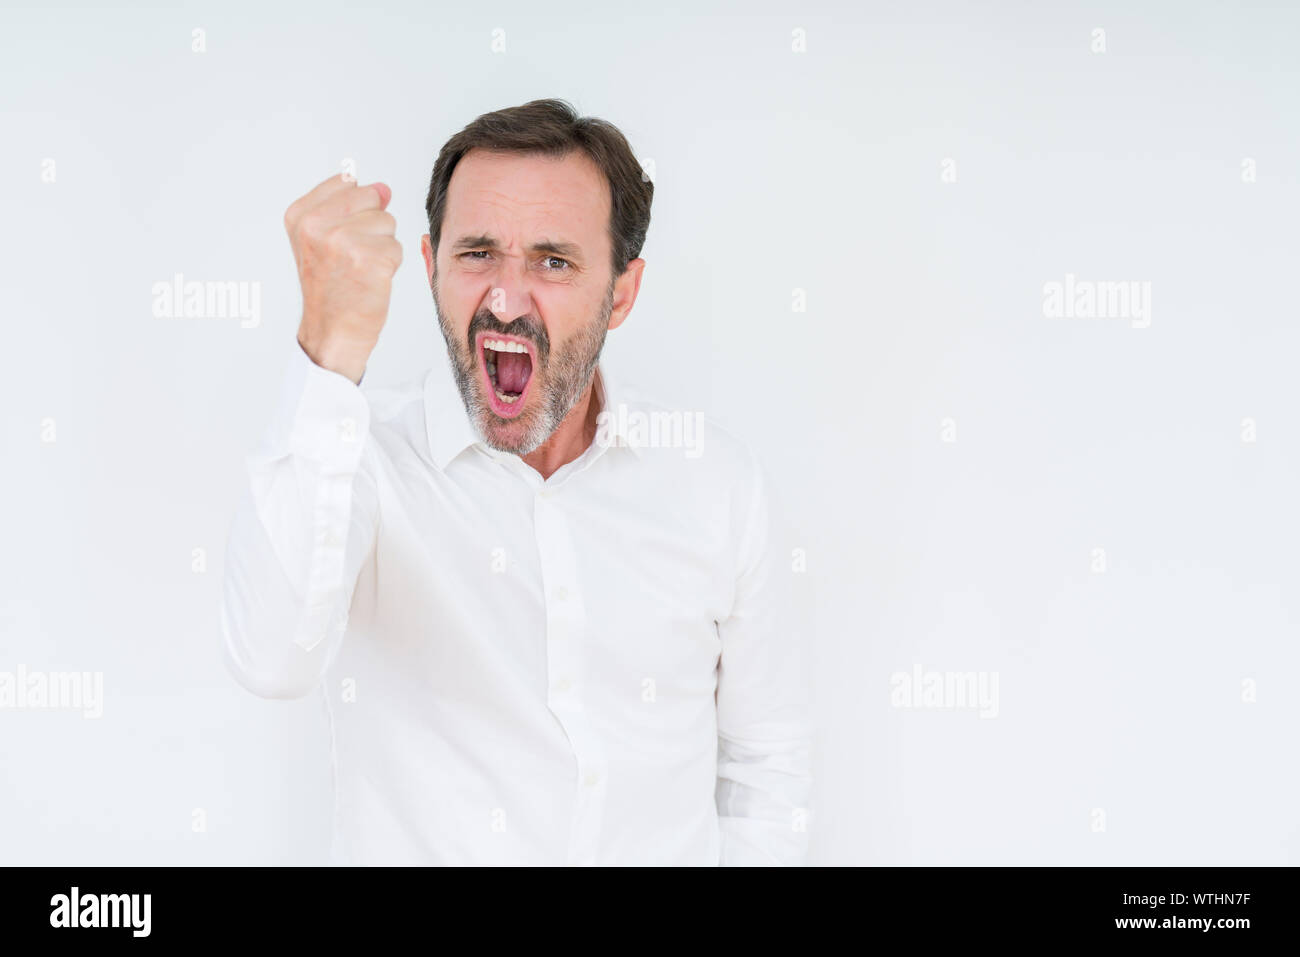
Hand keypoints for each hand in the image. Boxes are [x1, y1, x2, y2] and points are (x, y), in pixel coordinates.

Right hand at [284, 173, 402, 383]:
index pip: (348, 182)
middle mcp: (317, 225)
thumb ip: (347, 206)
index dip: (355, 209)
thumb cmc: (330, 289)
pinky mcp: (370, 259)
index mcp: (300, 215)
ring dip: (382, 247)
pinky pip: (396, 247)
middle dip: (372, 226)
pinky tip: (371, 280)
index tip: (341, 237)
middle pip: (372, 199)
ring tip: (361, 269)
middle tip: (352, 256)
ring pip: (388, 223)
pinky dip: (390, 265)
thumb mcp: (321, 239)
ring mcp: (343, 241)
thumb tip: (383, 188)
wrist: (332, 331)